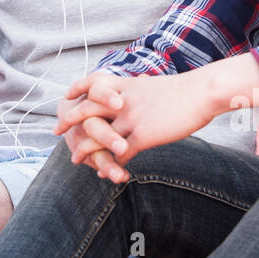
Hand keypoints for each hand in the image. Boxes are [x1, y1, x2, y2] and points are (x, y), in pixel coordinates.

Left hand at [68, 56, 258, 182]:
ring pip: (99, 137)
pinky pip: (120, 154)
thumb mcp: (154, 85)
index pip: (91, 83)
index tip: (65, 98)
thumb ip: (139, 89)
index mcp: (125, 85)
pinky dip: (112, 165)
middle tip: (56, 132)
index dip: (75, 90)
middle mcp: (123, 101)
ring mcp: (131, 119)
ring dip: (86, 151)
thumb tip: (136, 87)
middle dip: (69, 121)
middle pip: (86, 110)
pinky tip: (110, 173)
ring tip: (76, 160)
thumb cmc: (183, 90)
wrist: (201, 93)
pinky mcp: (143, 136)